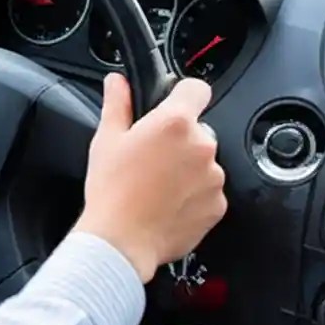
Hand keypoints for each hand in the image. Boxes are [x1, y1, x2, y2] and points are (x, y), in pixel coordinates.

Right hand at [73, 75, 226, 282]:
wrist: (121, 241)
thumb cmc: (112, 191)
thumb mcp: (107, 140)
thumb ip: (117, 103)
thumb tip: (118, 83)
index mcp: (174, 123)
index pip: (197, 89)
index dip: (184, 94)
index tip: (174, 104)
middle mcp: (201, 146)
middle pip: (198, 130)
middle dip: (179, 140)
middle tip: (152, 158)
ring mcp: (213, 177)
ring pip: (204, 162)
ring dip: (188, 168)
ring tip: (158, 185)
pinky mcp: (218, 205)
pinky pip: (209, 191)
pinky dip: (194, 195)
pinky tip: (168, 203)